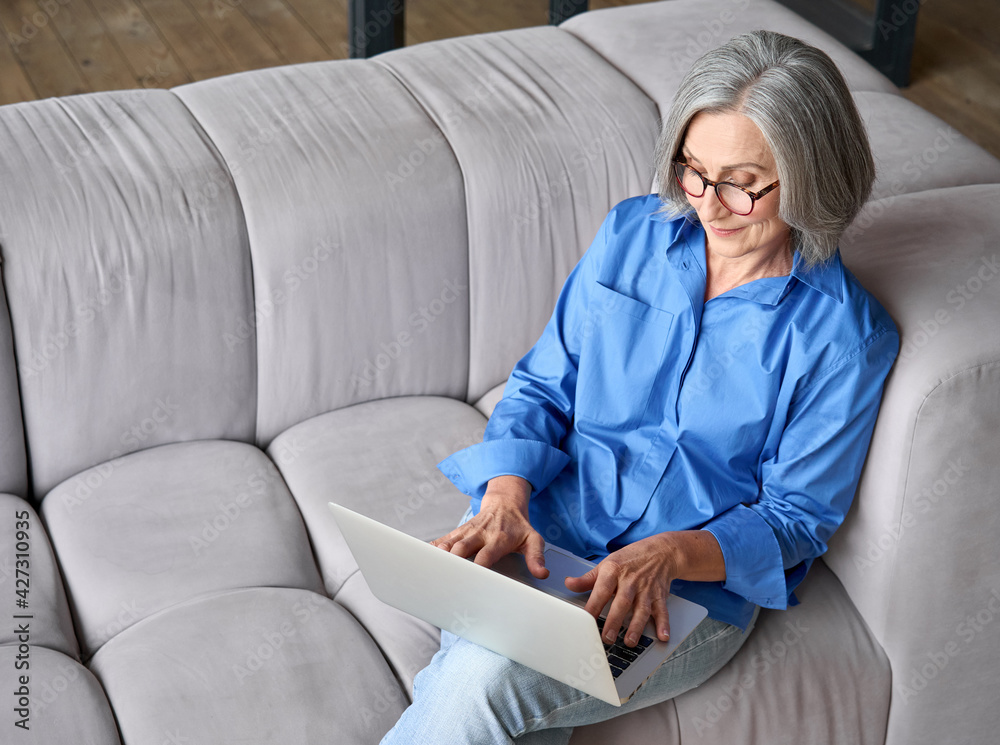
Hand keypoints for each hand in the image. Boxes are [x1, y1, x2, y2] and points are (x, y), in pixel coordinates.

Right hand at [431, 475, 548, 578]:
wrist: (505, 503)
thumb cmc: (518, 526)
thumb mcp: (533, 539)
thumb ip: (536, 557)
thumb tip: (542, 573)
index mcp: (498, 539)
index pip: (485, 556)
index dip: (478, 568)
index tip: (473, 582)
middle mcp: (481, 534)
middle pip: (462, 549)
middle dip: (454, 564)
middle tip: (448, 581)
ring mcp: (468, 531)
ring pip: (450, 543)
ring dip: (441, 556)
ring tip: (432, 571)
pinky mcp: (460, 530)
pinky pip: (444, 539)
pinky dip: (434, 548)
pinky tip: (426, 557)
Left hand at [564, 531, 724, 647]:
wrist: (661, 551)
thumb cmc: (630, 559)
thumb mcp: (607, 564)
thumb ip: (587, 579)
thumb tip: (569, 584)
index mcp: (614, 571)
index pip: (601, 590)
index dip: (593, 605)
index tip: (586, 620)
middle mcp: (630, 581)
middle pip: (622, 603)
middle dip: (614, 621)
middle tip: (607, 638)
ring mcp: (646, 589)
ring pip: (641, 609)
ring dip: (636, 626)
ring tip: (629, 641)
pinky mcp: (660, 596)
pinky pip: (662, 611)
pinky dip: (664, 624)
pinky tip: (662, 636)